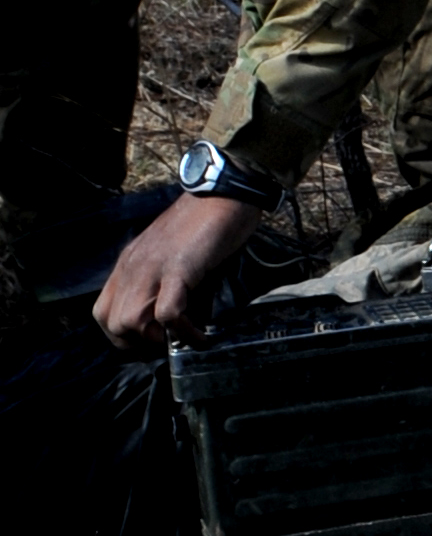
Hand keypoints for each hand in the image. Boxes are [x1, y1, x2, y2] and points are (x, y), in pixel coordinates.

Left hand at [95, 191, 258, 347]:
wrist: (224, 192)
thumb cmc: (204, 223)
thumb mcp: (169, 253)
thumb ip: (160, 279)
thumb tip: (169, 317)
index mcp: (128, 264)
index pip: (102, 312)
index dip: (123, 336)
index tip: (153, 340)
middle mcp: (132, 267)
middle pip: (112, 323)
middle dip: (139, 343)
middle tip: (168, 343)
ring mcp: (152, 267)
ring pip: (129, 321)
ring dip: (157, 339)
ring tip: (183, 337)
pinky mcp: (178, 268)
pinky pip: (167, 313)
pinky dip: (183, 331)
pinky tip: (200, 334)